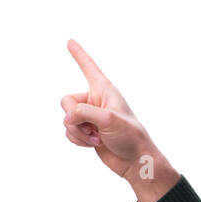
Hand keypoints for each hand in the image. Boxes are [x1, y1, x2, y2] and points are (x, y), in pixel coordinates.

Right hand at [60, 38, 159, 180]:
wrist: (135, 160)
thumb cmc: (130, 136)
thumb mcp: (109, 119)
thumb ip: (83, 113)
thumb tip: (67, 118)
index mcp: (105, 90)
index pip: (89, 68)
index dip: (79, 55)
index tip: (70, 41)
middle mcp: (96, 100)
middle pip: (66, 102)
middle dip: (73, 118)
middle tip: (92, 128)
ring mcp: (90, 117)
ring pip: (66, 119)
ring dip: (78, 132)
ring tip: (97, 138)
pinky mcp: (86, 131)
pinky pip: (69, 132)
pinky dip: (77, 140)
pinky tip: (93, 144)